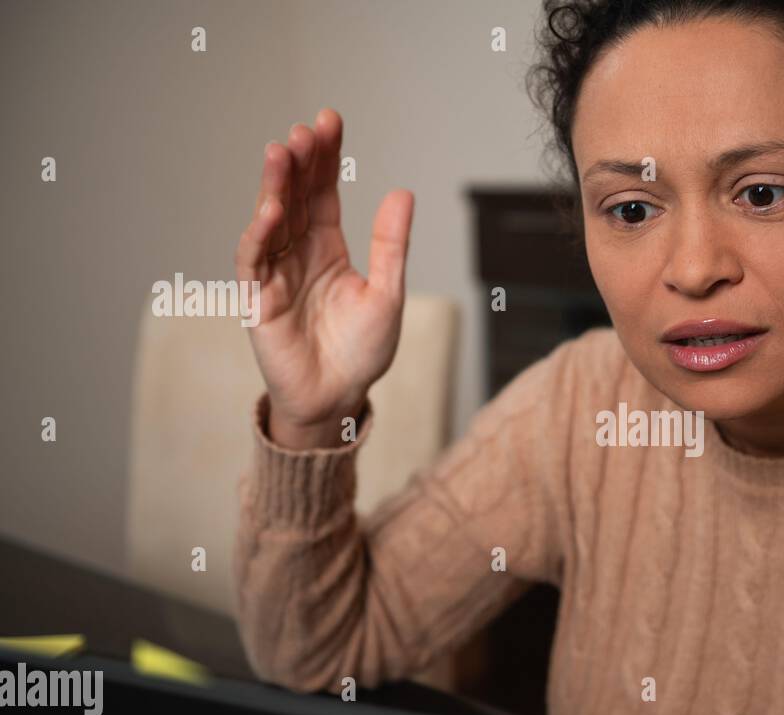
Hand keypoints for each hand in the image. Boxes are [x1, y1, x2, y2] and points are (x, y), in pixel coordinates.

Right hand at [234, 108, 413, 448]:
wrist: (338, 398)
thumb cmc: (362, 351)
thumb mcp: (387, 293)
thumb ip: (391, 245)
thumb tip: (403, 193)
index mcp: (328, 248)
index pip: (322, 192)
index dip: (325, 158)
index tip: (329, 120)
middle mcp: (298, 253)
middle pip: (294, 197)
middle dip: (298, 162)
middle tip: (305, 130)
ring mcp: (275, 273)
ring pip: (269, 219)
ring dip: (274, 186)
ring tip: (282, 152)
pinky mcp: (257, 299)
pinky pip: (254, 260)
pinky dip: (261, 233)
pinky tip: (272, 209)